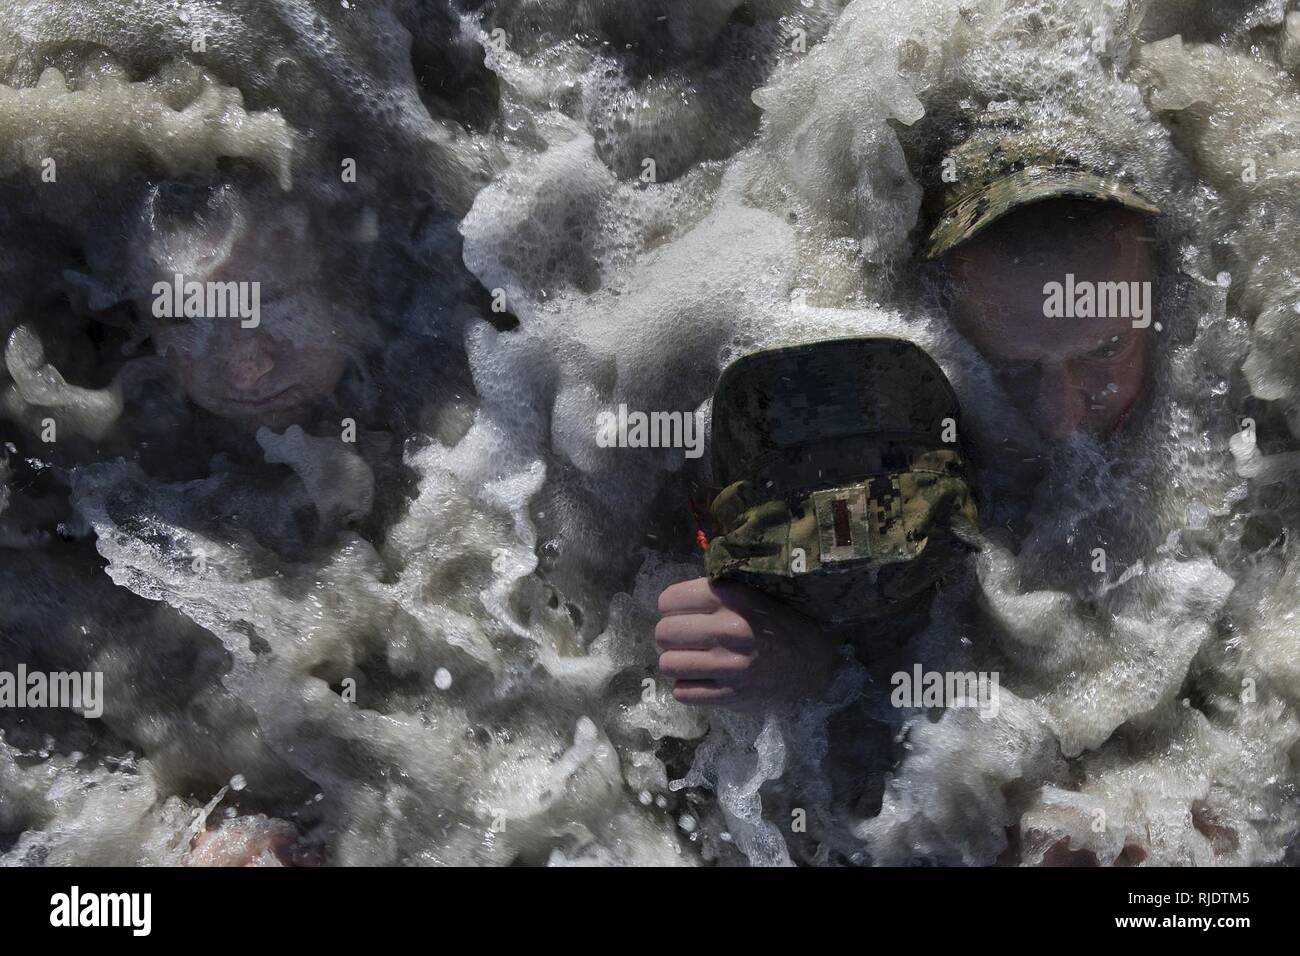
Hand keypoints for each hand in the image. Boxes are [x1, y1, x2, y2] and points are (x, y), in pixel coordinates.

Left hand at [655, 577, 838, 709]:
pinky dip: (688, 687)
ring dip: (677, 663)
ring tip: (694, 660)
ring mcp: (729, 666)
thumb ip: (715, 592)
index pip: (669, 600)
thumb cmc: (779, 623)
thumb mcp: (752, 593)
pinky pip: (683, 692)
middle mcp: (729, 630)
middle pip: (663, 632)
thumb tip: (671, 599)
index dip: (671, 606)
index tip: (681, 612)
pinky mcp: (731, 696)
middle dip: (671, 635)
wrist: (815, 663)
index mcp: (732, 598)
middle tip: (686, 638)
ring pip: (668, 664)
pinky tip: (704, 679)